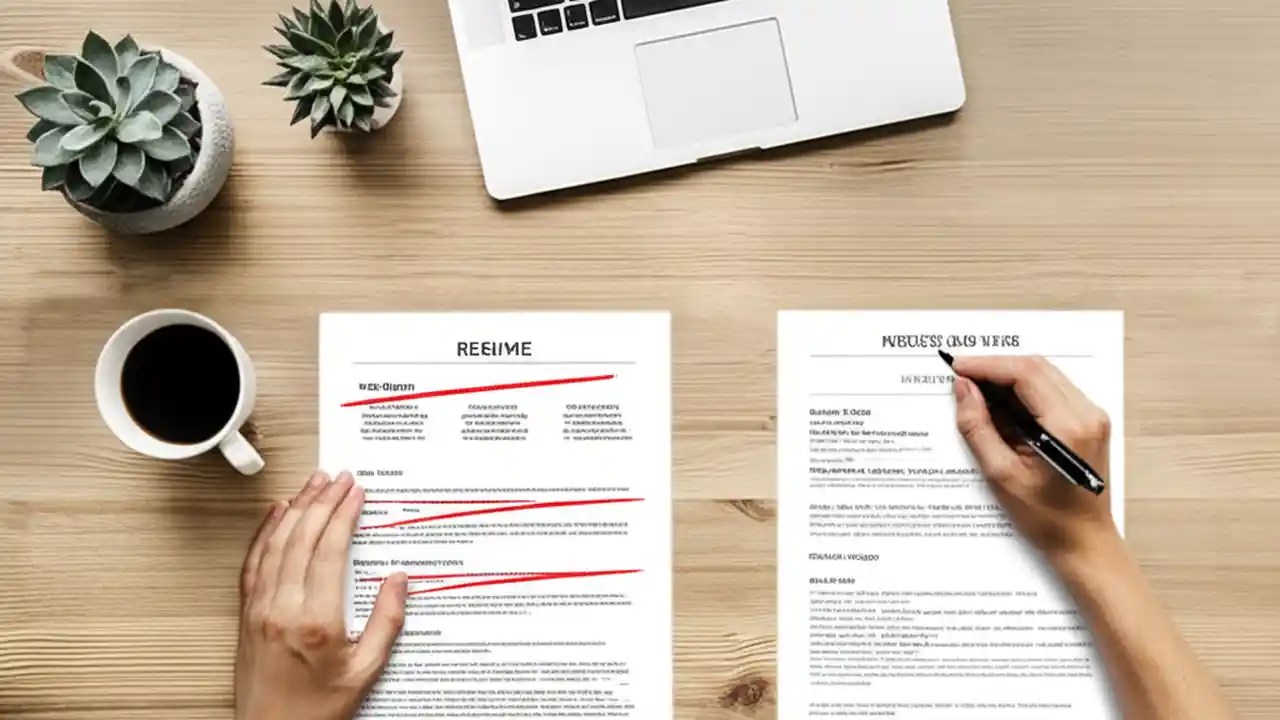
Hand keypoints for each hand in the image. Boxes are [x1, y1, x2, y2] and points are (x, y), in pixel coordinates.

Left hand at [236, 471, 408, 719]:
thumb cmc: (317, 709)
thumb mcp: (366, 670)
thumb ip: (387, 622)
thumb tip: (398, 580)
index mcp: (317, 621)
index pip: (329, 550)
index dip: (343, 515)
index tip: (355, 494)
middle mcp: (282, 609)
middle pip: (302, 538)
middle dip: (322, 502)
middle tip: (338, 479)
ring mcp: (259, 609)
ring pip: (276, 544)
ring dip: (295, 509)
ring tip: (312, 485)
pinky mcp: (246, 614)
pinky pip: (254, 562)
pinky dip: (265, 533)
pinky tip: (276, 514)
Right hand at [951, 355, 1117, 562]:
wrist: (1084, 541)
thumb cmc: (1048, 519)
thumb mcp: (1002, 475)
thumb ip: (979, 427)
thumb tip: (964, 390)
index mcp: (1068, 427)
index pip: (1025, 374)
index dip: (987, 365)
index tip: (958, 367)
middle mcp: (1087, 415)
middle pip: (1036, 367)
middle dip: (996, 367)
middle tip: (962, 376)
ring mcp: (1092, 416)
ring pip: (1045, 374)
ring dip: (1009, 376)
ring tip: (977, 390)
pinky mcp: (1088, 422)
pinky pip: (1053, 389)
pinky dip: (1023, 389)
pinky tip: (1001, 404)